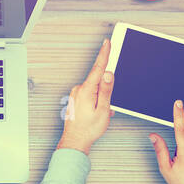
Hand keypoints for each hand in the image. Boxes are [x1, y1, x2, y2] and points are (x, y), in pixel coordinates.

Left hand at [56, 39, 114, 154]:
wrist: (75, 141)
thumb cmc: (88, 129)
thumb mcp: (102, 110)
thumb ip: (106, 90)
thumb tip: (108, 74)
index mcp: (86, 90)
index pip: (98, 67)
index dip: (104, 53)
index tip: (108, 42)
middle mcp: (79, 89)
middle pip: (98, 79)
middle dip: (107, 89)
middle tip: (107, 104)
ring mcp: (76, 94)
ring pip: (95, 88)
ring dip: (102, 97)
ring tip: (101, 113)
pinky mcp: (76, 98)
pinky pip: (90, 94)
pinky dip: (97, 100)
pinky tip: (97, 112)